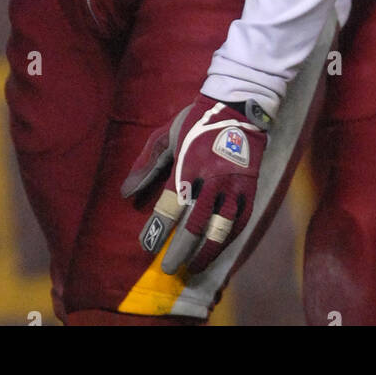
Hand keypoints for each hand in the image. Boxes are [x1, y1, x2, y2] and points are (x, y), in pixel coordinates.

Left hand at [121, 95, 270, 274]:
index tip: (147, 246)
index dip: (158, 229)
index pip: (171, 205)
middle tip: (168, 267)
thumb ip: (147, 164)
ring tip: (193, 267)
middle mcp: (213, 178)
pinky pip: (239, 223)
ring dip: (205, 252)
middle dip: (180, 249)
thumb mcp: (167, 135)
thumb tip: (126, 193)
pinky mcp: (249, 189)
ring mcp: (234, 186)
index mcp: (189, 163)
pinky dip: (227, 240)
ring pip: (220, 229)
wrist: (239, 107)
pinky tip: (215, 250)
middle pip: (195, 223)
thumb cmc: (197, 122)